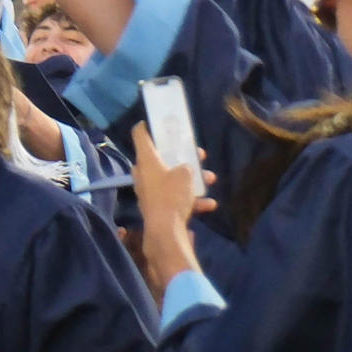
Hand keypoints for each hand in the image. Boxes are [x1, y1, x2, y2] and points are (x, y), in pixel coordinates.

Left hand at [127, 122, 208, 299]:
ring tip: (211, 179)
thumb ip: (186, 167)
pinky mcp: (157, 206)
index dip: (145, 126)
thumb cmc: (171, 195)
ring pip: (171, 178)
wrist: (165, 231)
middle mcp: (144, 173)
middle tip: (197, 154)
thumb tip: (185, 170)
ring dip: (192, 179)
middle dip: (181, 156)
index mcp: (146, 160)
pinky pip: (175, 197)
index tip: (152, 121)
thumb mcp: (185, 174)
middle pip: (160, 158)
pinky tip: (209, 205)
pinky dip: (192, 200)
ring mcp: (149, 191)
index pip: (140, 135)